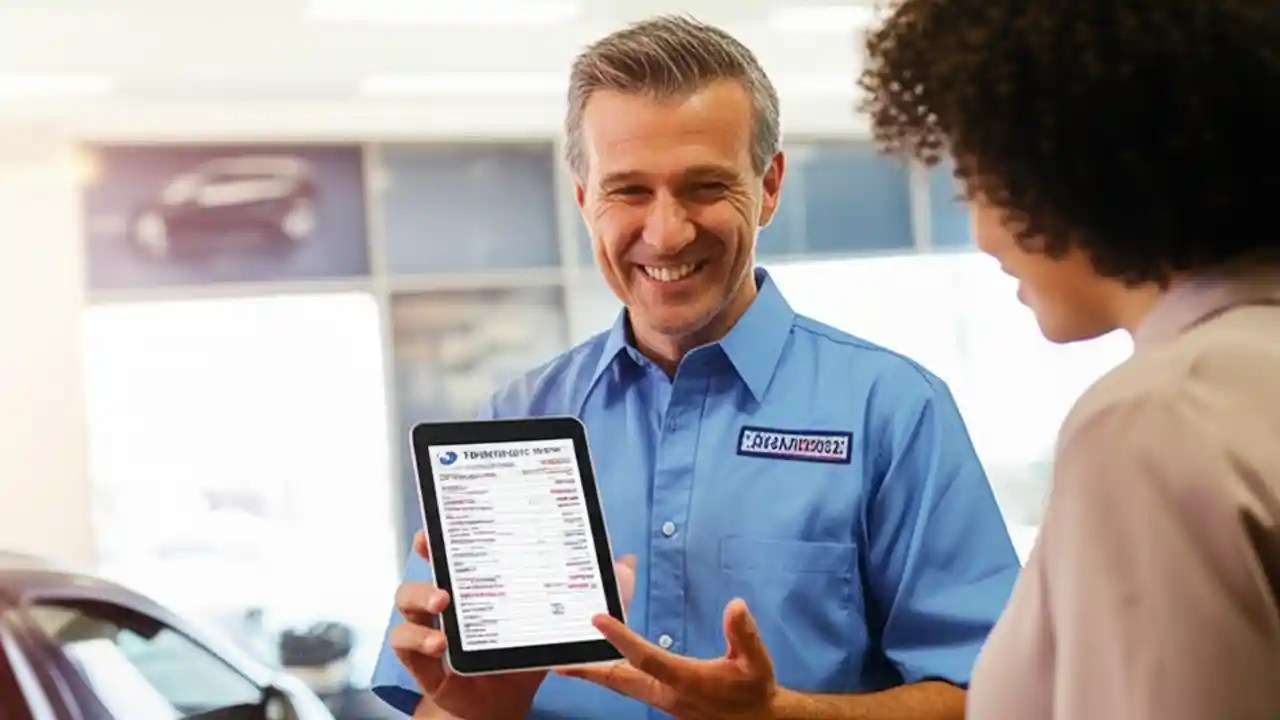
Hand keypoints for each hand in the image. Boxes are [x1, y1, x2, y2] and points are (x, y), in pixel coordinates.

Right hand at [390, 530, 638, 719]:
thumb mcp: (561, 621)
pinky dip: (417, 639)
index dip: (452, 526)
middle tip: (432, 543)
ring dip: (420, 594)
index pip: (460, 545)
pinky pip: (404, 644)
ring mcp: (432, 626)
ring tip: (444, 600)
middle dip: (427, 548)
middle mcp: (449, 598)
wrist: (504, 703)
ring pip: (406, 601)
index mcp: (478, 581)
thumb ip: (594, 592)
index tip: (450, 512)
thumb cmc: (525, 654)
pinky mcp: (423, 660)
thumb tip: (625, 560)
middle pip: (426, 562)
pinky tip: (440, 642)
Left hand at [558, 598, 777, 719]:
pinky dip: (613, 675)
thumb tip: (735, 606)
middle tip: (559, 660)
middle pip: (619, 680)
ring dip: (597, 673)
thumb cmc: (754, 689)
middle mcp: (668, 694)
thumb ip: (744, 634)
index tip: (598, 619)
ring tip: (570, 662)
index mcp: (686, 681)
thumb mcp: (756, 661)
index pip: (646, 658)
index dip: (621, 638)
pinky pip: (631, 688)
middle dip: (589, 670)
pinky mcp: (665, 702)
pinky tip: (605, 666)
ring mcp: (664, 701)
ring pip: (622, 686)